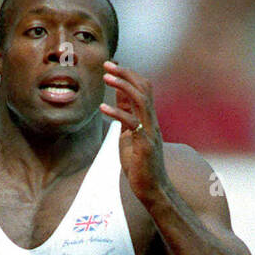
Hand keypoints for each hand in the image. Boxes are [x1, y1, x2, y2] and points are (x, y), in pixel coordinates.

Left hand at [100, 61, 169, 207]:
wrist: (152, 189)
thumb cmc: (139, 165)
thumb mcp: (129, 135)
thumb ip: (126, 116)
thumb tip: (119, 97)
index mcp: (148, 119)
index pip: (143, 88)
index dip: (128, 74)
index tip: (112, 65)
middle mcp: (151, 121)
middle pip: (143, 87)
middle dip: (126, 73)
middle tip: (107, 64)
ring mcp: (150, 132)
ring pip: (140, 99)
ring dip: (122, 85)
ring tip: (105, 77)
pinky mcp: (145, 144)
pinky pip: (132, 123)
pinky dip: (117, 112)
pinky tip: (103, 107)